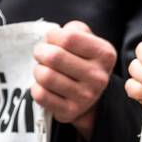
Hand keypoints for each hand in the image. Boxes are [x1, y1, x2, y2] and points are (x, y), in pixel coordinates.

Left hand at [31, 21, 116, 141]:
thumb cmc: (83, 60)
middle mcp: (98, 77)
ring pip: (46, 76)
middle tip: (41, 53)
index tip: (51, 39)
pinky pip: (41, 95)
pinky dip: (36, 87)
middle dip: (41, 51)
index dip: (53, 35)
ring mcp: (85, 97)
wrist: (91, 95)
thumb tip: (53, 36)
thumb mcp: (88, 40)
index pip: (69, 38)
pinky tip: (43, 85)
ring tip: (42, 69)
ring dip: (38, 69)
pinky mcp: (70, 111)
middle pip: (55, 56)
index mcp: (105, 54)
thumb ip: (74, 30)